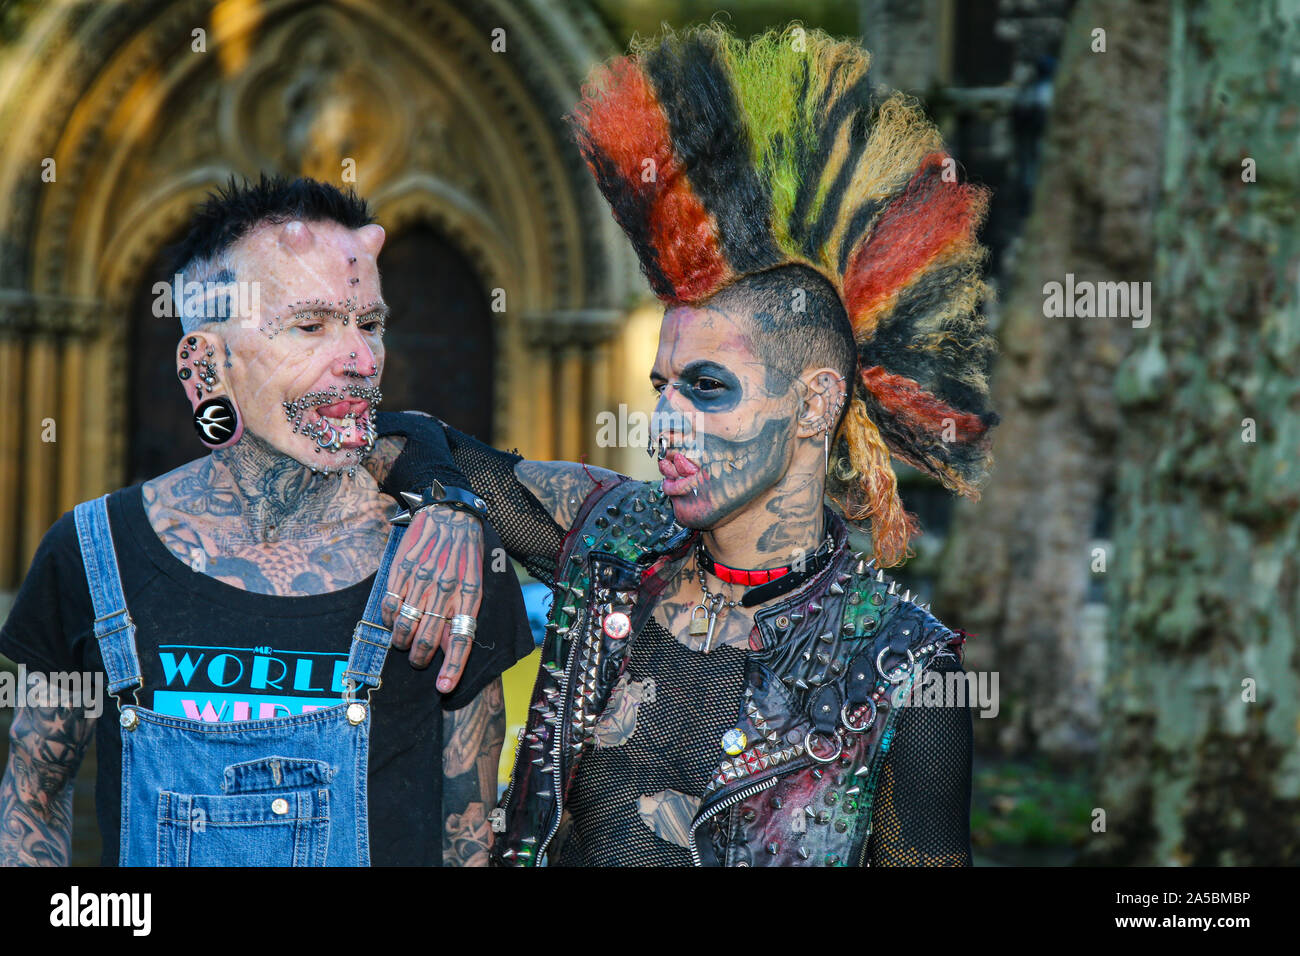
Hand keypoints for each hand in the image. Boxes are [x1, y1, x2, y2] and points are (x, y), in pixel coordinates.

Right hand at [380, 506, 484, 689]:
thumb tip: (448, 649)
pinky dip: (390, 621)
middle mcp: (445, 590)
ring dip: (403, 643)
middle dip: (420, 659)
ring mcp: (421, 581)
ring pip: (405, 626)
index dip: (452, 667)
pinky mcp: (402, 572)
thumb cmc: (465, 553)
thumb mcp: (475, 583)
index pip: (461, 640)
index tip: (444, 687)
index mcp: (469, 594)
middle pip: (428, 638)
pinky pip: (390, 606)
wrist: (449, 514)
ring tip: (404, 644)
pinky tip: (394, 621)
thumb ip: (462, 614)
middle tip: (419, 662)